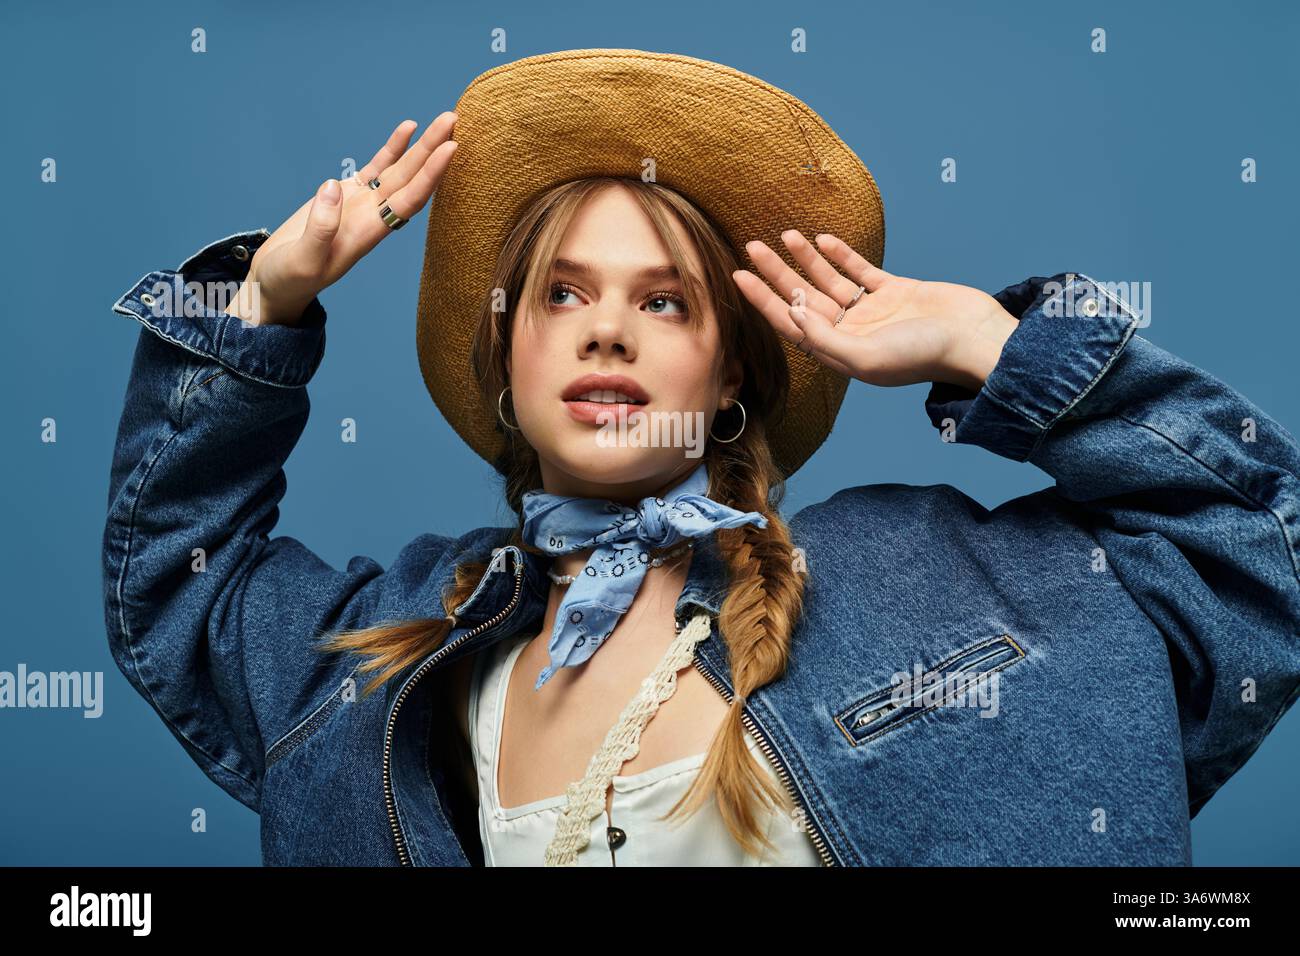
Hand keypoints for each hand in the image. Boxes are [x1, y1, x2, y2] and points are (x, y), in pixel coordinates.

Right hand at [225, 113, 459, 325]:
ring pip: (399, 170)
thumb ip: (319, 228)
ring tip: (444, 119)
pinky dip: (393, 149)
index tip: (450, 149)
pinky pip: (377, 167)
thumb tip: (333, 186)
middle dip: (432, 150)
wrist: (277, 282)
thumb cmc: (290, 279)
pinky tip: (408, 129)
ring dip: (421, 146)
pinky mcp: (347, 195)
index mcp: (369, 233)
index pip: (409, 199)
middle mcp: (373, 217)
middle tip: (453, 119)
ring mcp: (362, 204)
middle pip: (411, 179)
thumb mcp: (303, 261)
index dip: (430, 175)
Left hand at [731, 230, 1018, 390]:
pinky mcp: (897, 292)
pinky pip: (860, 271)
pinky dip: (841, 255)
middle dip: (777, 274)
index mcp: (841, 354)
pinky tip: (821, 239)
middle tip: (751, 247)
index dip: (763, 300)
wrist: (975, 339)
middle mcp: (852, 334)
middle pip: (804, 299)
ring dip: (806, 260)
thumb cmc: (924, 356)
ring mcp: (874, 312)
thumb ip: (826, 340)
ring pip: (829, 282)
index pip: (791, 323)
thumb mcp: (866, 357)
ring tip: (784, 234)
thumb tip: (793, 314)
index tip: (739, 276)